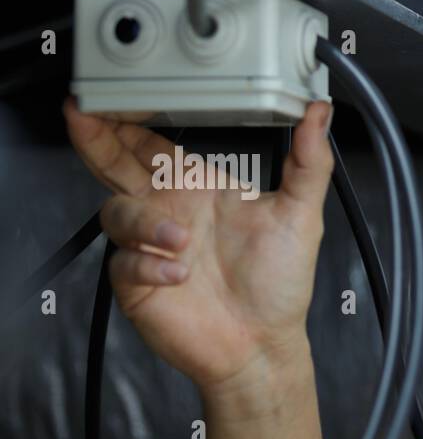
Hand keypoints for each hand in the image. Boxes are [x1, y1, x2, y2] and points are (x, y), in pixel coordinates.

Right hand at [62, 98, 335, 395]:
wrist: (262, 344)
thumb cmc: (278, 283)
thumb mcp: (301, 216)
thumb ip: (310, 163)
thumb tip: (320, 114)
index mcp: (198, 188)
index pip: (152, 145)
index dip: (129, 118)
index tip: (113, 95)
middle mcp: (168, 212)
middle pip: (115, 164)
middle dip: (97, 139)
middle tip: (85, 116)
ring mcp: (148, 247)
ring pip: (117, 213)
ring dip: (145, 223)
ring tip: (181, 242)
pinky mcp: (137, 282)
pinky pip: (124, 262)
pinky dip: (150, 265)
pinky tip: (178, 275)